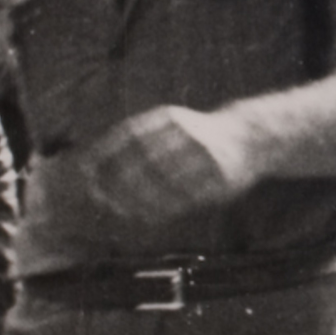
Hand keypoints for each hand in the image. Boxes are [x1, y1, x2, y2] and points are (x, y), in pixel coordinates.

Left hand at [82, 106, 260, 224]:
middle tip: (100, 198)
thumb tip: (96, 163)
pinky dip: (164, 208)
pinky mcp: (219, 175)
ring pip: (164, 181)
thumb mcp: (171, 128)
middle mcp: (186, 132)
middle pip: (144, 159)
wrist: (250, 137)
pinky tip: (149, 215)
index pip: (130, 135)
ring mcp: (204, 153)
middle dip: (119, 181)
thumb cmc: (199, 136)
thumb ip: (140, 141)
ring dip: (140, 199)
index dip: (105, 153)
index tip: (85, 171)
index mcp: (169, 119)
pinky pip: (187, 196)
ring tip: (122, 211)